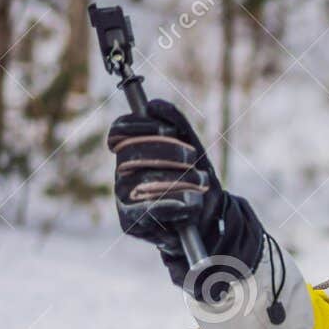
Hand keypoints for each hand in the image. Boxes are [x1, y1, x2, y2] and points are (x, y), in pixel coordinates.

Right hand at [106, 99, 260, 298]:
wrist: (208, 223)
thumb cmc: (195, 182)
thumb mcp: (194, 149)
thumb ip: (177, 124)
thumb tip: (155, 104)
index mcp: (131, 152)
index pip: (120, 131)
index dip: (140, 125)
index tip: (168, 130)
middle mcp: (122, 174)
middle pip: (132, 152)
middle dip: (168, 151)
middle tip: (193, 158)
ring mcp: (122, 198)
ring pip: (142, 180)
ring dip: (179, 179)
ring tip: (200, 183)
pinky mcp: (129, 223)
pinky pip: (147, 210)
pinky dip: (174, 204)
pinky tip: (190, 204)